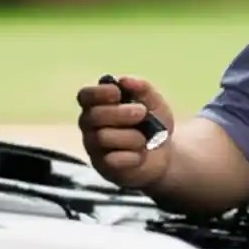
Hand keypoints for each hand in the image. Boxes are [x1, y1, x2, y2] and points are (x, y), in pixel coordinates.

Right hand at [77, 75, 174, 189]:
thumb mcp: (154, 103)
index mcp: (97, 105)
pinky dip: (132, 156)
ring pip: (103, 137)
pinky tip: (140, 155)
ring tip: (144, 139)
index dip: (99, 93)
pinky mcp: (102, 167)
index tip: (118, 93)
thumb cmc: (153, 125)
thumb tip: (125, 80)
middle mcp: (90, 125)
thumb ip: (142, 89)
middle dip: (120, 113)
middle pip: (94, 116)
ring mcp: (93, 147)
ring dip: (131, 136)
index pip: (85, 95)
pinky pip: (112, 160)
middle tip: (141, 113)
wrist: (163, 156)